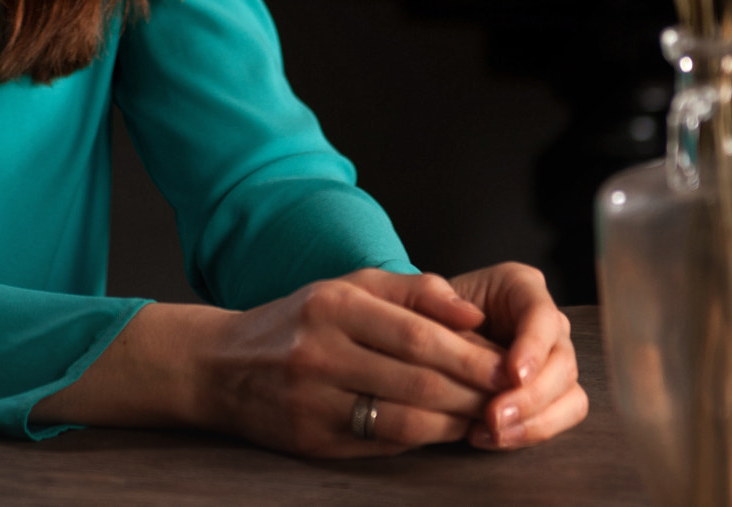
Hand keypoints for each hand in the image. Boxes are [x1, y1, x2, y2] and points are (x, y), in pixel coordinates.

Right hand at [197, 268, 513, 456]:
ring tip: (484, 415)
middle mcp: (321, 351)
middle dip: (472, 391)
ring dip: (455, 421)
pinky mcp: (312, 439)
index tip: (506, 364)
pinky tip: (446, 430)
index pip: (418, 334)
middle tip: (508, 395)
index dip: (469, 354)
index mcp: (334, 305)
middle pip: (417, 379)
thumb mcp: (349, 287)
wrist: (223, 365)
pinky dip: (423, 439)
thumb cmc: (301, 321)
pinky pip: (381, 443)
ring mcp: (314, 400)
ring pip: (404, 418)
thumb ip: (414, 291)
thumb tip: (474, 312)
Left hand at [443, 262, 587, 449]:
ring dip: (535, 421)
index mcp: (521, 286)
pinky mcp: (549, 392)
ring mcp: (551, 359)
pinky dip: (531, 432)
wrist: (423, 343)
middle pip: (563, 361)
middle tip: (495, 416)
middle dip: (532, 395)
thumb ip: (443, 306)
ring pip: (570, 394)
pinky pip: (561, 417)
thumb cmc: (426, 316)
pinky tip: (491, 437)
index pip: (542, 314)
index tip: (513, 375)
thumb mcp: (425, 301)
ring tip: (494, 433)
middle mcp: (545, 322)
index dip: (533, 346)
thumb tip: (472, 319)